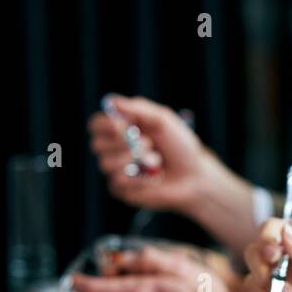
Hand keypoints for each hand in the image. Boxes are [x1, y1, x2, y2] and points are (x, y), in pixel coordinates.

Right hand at [88, 95, 217, 214]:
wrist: (195, 176)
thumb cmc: (180, 146)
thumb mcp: (163, 120)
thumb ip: (139, 109)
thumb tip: (112, 102)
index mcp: (122, 129)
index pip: (97, 125)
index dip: (104, 125)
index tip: (119, 125)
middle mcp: (115, 149)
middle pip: (96, 144)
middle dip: (121, 143)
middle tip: (148, 143)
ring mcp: (117, 170)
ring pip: (106, 164)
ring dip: (134, 160)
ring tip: (157, 159)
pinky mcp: (122, 189)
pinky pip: (118, 183)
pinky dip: (139, 179)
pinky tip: (154, 177)